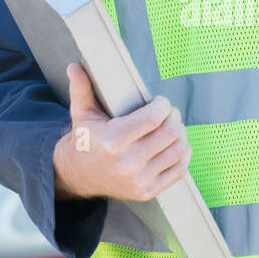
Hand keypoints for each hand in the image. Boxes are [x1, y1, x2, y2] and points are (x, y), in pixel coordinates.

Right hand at [53, 63, 191, 201]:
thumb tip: (74, 66)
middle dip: (174, 117)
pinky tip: (177, 144)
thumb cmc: (85, 139)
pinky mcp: (146, 192)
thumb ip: (80, 88)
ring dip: (181, 133)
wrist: (77, 175)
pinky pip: (178, 171)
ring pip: (178, 150)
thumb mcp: (81, 113)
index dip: (163, 105)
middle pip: (169, 133)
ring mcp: (138, 180)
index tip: (160, 101)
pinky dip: (184, 154)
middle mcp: (127, 163)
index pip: (153, 118)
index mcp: (112, 140)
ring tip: (173, 125)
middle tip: (169, 112)